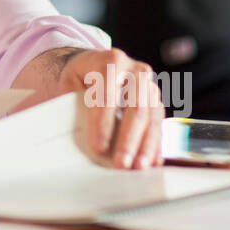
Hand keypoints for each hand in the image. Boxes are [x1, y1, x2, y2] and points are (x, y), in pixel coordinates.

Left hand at [58, 48, 163, 169]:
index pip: (108, 95)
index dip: (104, 123)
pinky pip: (159, 124)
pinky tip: (152, 162)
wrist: (96, 65)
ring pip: (152, 117)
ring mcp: (149, 85)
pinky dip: (156, 145)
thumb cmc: (80, 76)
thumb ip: (72, 104)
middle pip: (135, 107)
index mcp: (110, 61)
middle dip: (128, 139)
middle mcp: (135, 71)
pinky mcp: (157, 101)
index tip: (99, 146)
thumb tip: (73, 135)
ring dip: (146, 146)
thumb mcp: (70, 83)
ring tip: (138, 167)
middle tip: (120, 163)